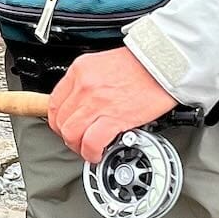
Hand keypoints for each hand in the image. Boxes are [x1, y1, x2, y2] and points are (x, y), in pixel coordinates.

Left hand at [48, 48, 176, 164]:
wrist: (164, 65)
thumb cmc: (142, 64)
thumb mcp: (103, 64)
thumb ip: (88, 82)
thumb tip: (81, 103)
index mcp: (80, 70)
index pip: (54, 102)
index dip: (58, 121)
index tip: (66, 127)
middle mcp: (84, 85)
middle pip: (61, 121)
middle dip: (67, 136)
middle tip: (78, 140)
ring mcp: (96, 102)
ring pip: (71, 134)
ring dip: (78, 147)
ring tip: (88, 149)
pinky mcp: (113, 117)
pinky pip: (91, 142)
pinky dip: (91, 153)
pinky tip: (97, 153)